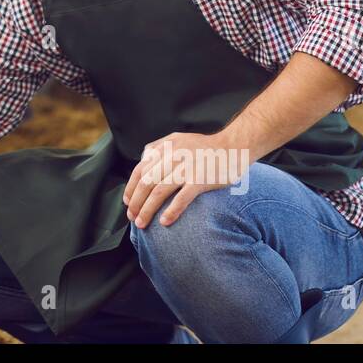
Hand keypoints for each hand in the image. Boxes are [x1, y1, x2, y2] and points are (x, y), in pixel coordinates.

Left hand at [122, 131, 250, 228]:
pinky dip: (171, 211)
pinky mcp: (201, 179)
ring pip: (159, 191)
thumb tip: (142, 161)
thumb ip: (159, 148)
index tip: (127, 202)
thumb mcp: (178, 139)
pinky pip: (182, 197)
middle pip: (147, 182)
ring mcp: (187, 167)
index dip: (131, 187)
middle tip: (132, 217)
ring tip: (142, 223)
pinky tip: (164, 222)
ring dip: (148, 209)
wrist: (234, 146)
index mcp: (165, 147)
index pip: (140, 169)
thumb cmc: (205, 147)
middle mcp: (173, 155)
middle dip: (136, 202)